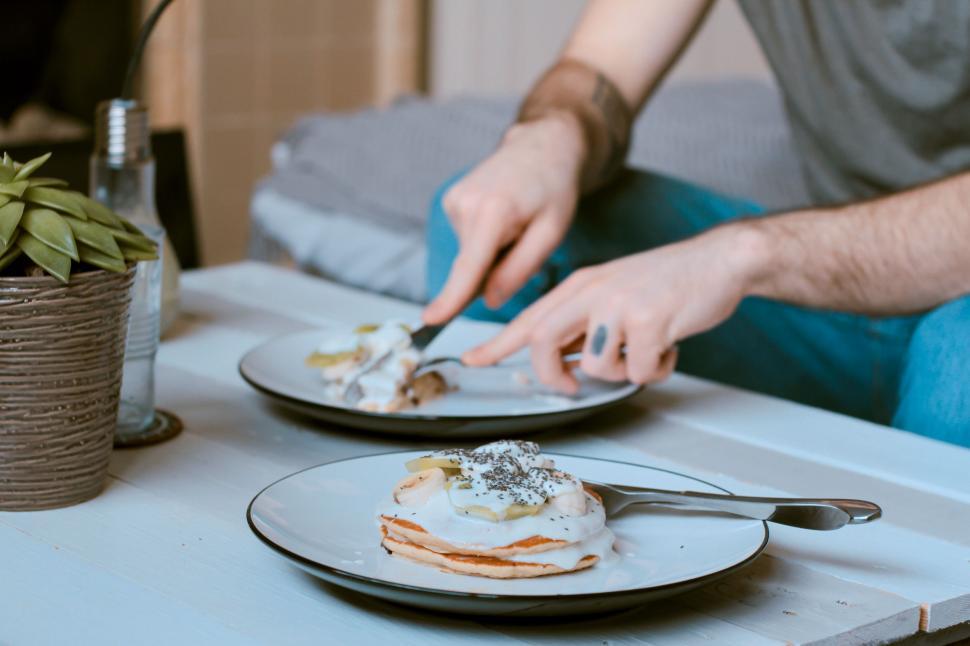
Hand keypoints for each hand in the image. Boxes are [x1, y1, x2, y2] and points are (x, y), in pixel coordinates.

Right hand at [422, 112, 586, 323]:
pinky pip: (468, 239)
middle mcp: (466, 204)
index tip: (431, 319)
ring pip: (470, 254)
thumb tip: (489, 300)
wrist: (542, 146)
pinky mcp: (450, 201)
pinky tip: (503, 218)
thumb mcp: (551, 232)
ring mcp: (454, 200)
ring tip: (516, 223)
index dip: (450, 298)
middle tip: (524, 240)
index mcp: (494, 212)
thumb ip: (519, 269)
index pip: (468, 266)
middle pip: (471, 265)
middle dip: (494, 270)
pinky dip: (485, 239)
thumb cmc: (553, 188)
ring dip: (492, 252)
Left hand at [462, 225, 766, 392]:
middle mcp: (592, 291)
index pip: (528, 318)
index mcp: (581, 285)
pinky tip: (669, 345)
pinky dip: (656, 369)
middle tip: (570, 385)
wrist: (719, 260)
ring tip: (646, 348)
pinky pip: (639, 371)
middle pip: (541, 342)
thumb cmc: (669, 281)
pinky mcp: (649, 320)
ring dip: (622, 371)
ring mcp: (619, 304)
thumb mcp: (614, 292)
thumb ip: (585, 323)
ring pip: (596, 366)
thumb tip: (567, 362)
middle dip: (552, 374)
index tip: (472, 359)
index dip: (496, 343)